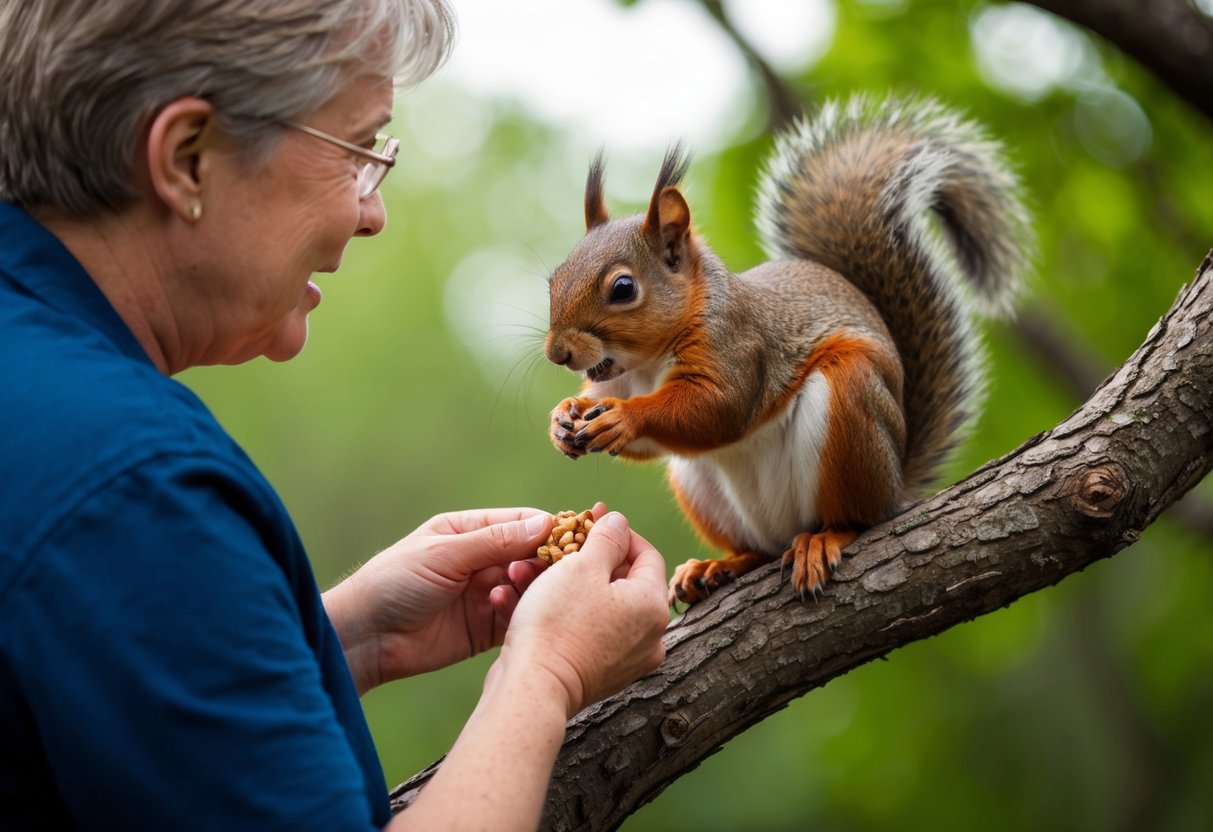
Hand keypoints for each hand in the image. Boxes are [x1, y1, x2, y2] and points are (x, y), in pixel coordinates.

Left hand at [324, 507, 563, 693]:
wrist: (365, 637)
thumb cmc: (394, 582)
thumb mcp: (444, 554)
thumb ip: (495, 540)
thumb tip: (545, 523)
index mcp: (469, 531)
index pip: (520, 522)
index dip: (548, 529)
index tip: (572, 538)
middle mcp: (481, 561)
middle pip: (530, 556)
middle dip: (542, 562)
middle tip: (547, 570)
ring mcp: (484, 594)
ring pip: (527, 588)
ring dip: (530, 588)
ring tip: (519, 589)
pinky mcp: (485, 628)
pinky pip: (516, 618)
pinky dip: (519, 615)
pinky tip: (504, 611)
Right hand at [496, 511, 668, 716]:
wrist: (533, 689)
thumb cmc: (558, 623)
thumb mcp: (582, 566)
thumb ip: (607, 538)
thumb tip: (620, 521)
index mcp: (653, 605)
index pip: (646, 555)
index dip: (618, 534)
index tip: (590, 524)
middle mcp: (650, 636)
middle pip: (620, 582)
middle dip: (582, 561)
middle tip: (553, 549)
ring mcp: (627, 660)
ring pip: (596, 607)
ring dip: (562, 586)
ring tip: (526, 574)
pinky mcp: (601, 675)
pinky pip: (584, 632)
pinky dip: (559, 614)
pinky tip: (521, 601)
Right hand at [549, 396, 594, 458]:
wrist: (584, 413)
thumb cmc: (586, 407)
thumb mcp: (585, 403)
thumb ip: (580, 407)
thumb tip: (574, 414)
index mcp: (560, 410)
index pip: (559, 416)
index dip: (564, 420)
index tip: (571, 425)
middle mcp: (555, 422)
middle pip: (556, 430)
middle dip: (565, 436)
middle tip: (575, 440)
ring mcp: (556, 432)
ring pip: (557, 442)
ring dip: (568, 447)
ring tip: (579, 450)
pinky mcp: (559, 441)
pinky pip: (560, 449)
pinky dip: (568, 453)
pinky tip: (576, 456)